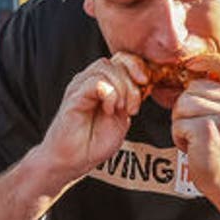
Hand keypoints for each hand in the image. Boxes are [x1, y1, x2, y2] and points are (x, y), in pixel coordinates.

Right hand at [34, 55, 143, 185]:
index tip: (146, 82)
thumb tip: (138, 81)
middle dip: (131, 83)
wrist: (74, 160)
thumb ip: (129, 98)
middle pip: (116, 62)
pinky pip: (94, 83)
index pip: (122, 59)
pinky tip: (109, 110)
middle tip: (132, 108)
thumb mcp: (122, 118)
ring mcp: (80, 87)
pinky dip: (109, 94)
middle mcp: (90, 81)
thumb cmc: (94, 141)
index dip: (137, 66)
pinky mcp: (73, 97)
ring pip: (105, 68)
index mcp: (103, 83)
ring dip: (121, 88)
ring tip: (120, 109)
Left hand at [168, 55, 219, 200]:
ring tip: (197, 137)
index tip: (191, 66)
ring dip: (181, 123)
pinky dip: (179, 137)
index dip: (206, 60)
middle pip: (192, 88)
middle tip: (200, 128)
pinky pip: (178, 123)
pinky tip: (194, 146)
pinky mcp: (209, 129)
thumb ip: (215, 92)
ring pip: (182, 105)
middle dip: (185, 108)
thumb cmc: (219, 146)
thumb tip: (190, 69)